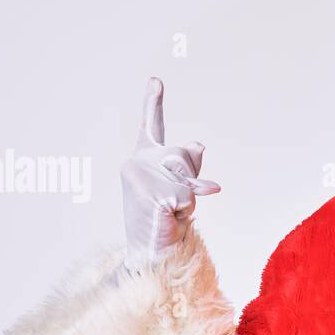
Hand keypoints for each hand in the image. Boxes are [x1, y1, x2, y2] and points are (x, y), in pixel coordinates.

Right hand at [122, 77, 220, 269]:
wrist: (152, 254)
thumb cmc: (164, 222)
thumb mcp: (179, 188)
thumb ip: (187, 165)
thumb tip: (199, 144)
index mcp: (142, 159)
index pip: (151, 127)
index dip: (153, 102)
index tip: (156, 80)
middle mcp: (136, 163)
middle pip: (183, 154)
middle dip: (190, 179)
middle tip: (174, 204)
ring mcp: (140, 177)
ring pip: (186, 175)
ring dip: (189, 198)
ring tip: (170, 212)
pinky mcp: (153, 194)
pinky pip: (189, 195)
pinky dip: (187, 211)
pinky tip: (169, 218)